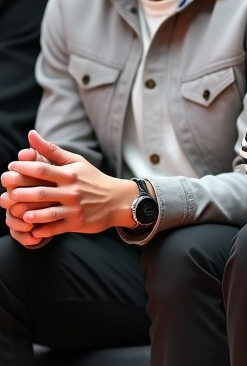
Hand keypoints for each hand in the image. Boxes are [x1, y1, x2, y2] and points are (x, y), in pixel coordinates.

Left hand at [1, 130, 137, 239]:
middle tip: (8, 193)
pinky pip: (57, 228)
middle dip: (21, 193)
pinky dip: (44, 231)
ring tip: (18, 213)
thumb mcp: (75, 162)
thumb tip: (31, 134)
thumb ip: (51, 150)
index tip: (11, 168)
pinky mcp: (77, 223)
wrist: (117, 200)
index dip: (23, 168)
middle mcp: (71, 191)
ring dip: (31, 214)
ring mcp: (74, 208)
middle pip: (40, 192)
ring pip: (48, 213)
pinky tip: (32, 231)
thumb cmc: (93, 179)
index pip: (42, 169)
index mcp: (69, 174)